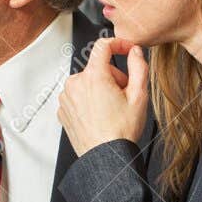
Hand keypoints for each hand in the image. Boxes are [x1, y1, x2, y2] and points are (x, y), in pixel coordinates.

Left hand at [57, 36, 148, 155]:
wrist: (105, 157)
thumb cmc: (120, 131)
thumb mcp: (139, 96)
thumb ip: (138, 67)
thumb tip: (135, 52)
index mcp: (93, 77)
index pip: (102, 46)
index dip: (118, 44)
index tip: (126, 49)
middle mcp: (75, 84)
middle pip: (97, 68)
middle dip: (113, 77)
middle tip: (123, 96)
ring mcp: (66, 97)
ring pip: (87, 82)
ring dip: (100, 89)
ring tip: (110, 109)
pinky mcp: (62, 109)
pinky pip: (78, 96)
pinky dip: (88, 101)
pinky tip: (99, 115)